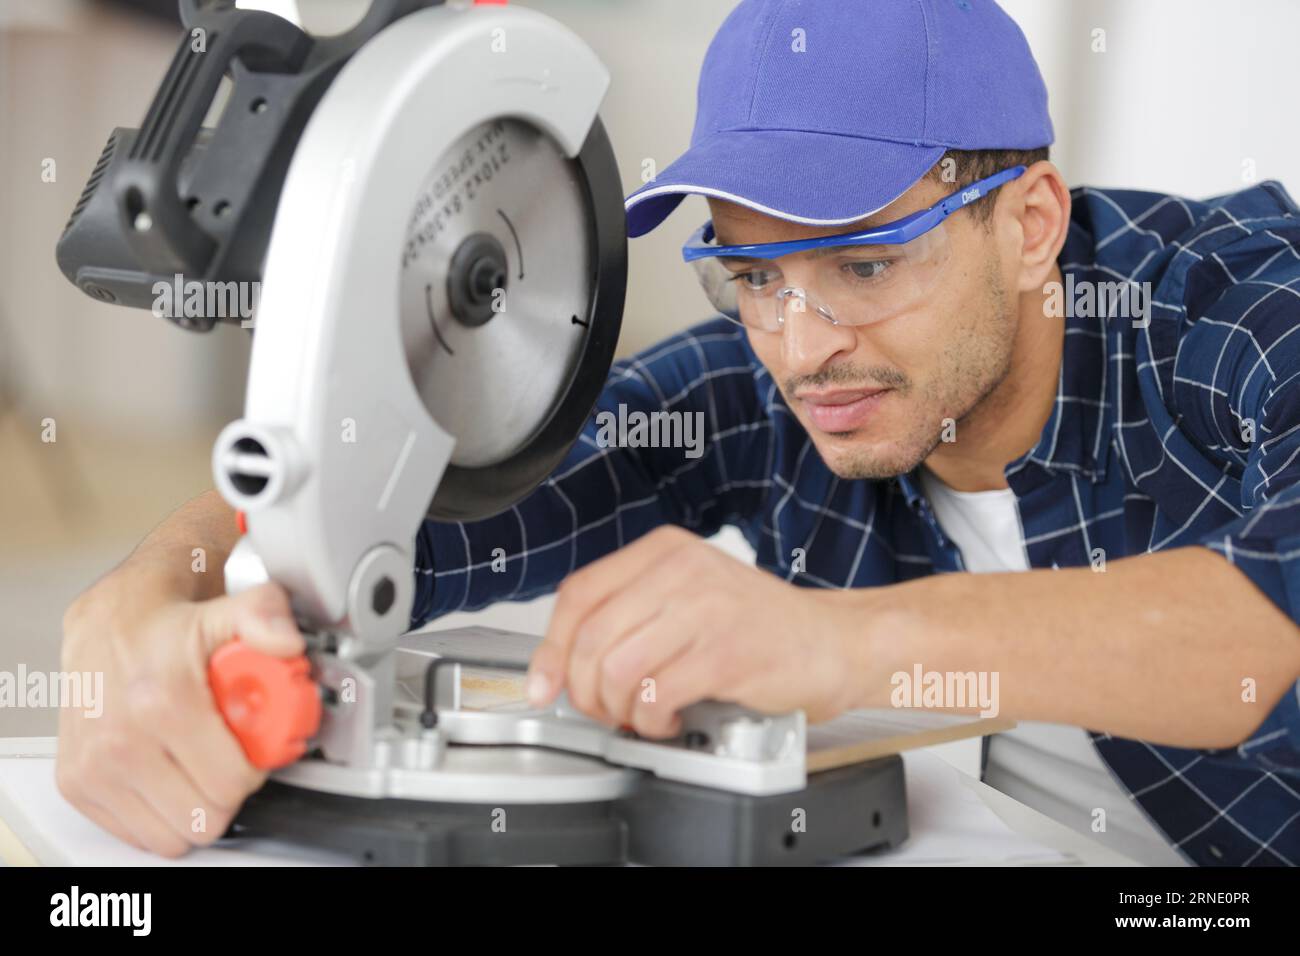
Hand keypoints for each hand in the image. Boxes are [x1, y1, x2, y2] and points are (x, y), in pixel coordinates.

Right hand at [57, 576, 302, 856]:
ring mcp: (94, 767)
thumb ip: (268, 618)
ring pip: (170, 836)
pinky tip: (168, 774)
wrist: (109, 620)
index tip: (253, 750)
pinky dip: (159, 814)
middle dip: (227, 792)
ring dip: (194, 808)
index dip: (254, 770)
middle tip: (228, 759)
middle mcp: (121, 740)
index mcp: (162, 702)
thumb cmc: (167, 625)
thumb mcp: (229, 610)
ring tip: (199, 765)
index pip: (229, 783)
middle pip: (203, 817)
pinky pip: (135, 833)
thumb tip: (288, 642)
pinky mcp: (76, 783)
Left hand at [526, 526, 868, 736]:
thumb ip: (631, 616)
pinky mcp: (724, 653)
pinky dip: (652, 722)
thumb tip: (563, 664)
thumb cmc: (759, 628)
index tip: (544, 684)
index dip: (552, 647)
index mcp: (665, 551)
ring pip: (616, 669)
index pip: (579, 594)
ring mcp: (704, 609)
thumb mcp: (688, 598)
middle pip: (591, 637)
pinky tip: (671, 719)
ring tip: (642, 716)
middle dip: (585, 691)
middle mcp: (682, 571)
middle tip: (605, 710)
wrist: (833, 644)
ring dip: (619, 710)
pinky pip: (655, 696)